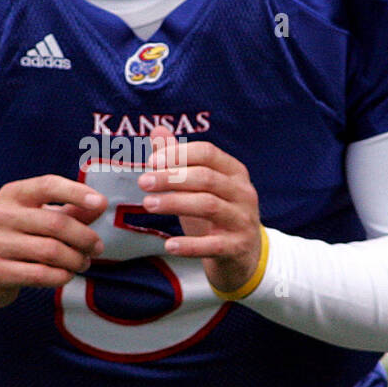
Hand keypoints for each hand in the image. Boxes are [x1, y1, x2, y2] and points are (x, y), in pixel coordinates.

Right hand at [0, 175, 106, 311]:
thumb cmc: (16, 236)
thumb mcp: (38, 215)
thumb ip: (70, 210)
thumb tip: (100, 204)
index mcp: (12, 194)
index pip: (48, 185)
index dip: (77, 193)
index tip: (100, 203)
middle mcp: (0, 215)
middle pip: (56, 223)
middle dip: (85, 238)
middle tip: (97, 247)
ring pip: (51, 251)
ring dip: (76, 259)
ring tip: (83, 263)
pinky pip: (41, 274)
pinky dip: (61, 276)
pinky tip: (66, 274)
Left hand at [137, 127, 262, 295]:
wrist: (244, 256)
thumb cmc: (216, 215)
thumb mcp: (200, 187)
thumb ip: (180, 159)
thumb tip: (157, 130)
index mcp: (234, 172)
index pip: (208, 153)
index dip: (179, 154)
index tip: (151, 162)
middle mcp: (243, 193)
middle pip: (206, 178)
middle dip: (172, 178)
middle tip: (143, 182)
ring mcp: (243, 220)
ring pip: (208, 206)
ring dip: (175, 203)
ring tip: (147, 204)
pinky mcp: (238, 247)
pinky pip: (213, 245)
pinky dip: (190, 245)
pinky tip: (169, 245)